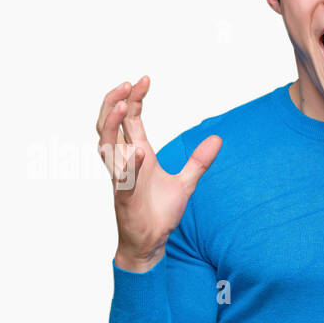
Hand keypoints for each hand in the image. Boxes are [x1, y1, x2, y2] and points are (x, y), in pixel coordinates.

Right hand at [97, 76, 221, 271]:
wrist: (152, 242)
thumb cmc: (160, 212)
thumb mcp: (186, 183)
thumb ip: (199, 161)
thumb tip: (217, 139)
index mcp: (137, 154)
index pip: (130, 119)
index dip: (134, 98)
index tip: (144, 79)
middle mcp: (125, 162)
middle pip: (109, 124)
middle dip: (115, 102)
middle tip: (129, 83)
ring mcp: (121, 179)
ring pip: (106, 146)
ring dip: (112, 124)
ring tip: (124, 105)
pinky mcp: (125, 197)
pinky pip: (122, 178)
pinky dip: (130, 165)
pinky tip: (139, 151)